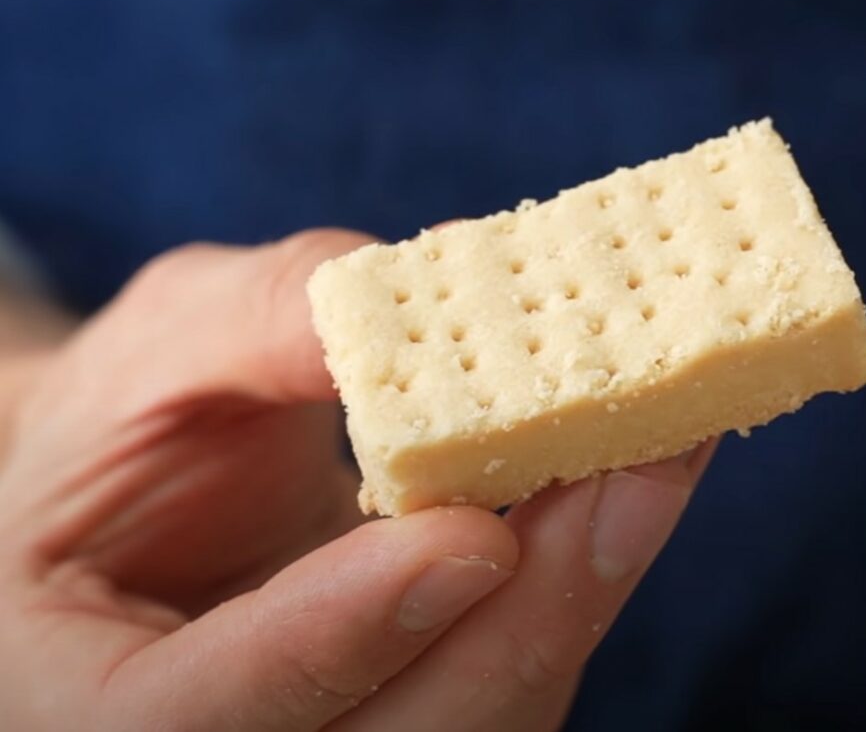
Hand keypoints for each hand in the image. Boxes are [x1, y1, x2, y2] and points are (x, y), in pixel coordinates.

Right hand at [0, 231, 715, 730]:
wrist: (142, 482)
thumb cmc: (119, 421)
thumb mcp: (153, 350)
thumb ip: (257, 323)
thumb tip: (423, 281)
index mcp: (98, 702)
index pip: (210, 714)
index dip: (346, 632)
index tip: (471, 536)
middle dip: (533, 609)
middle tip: (642, 465)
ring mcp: (349, 728)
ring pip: (488, 710)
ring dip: (585, 583)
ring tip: (665, 448)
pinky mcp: (429, 690)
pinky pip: (518, 658)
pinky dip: (580, 570)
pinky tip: (630, 470)